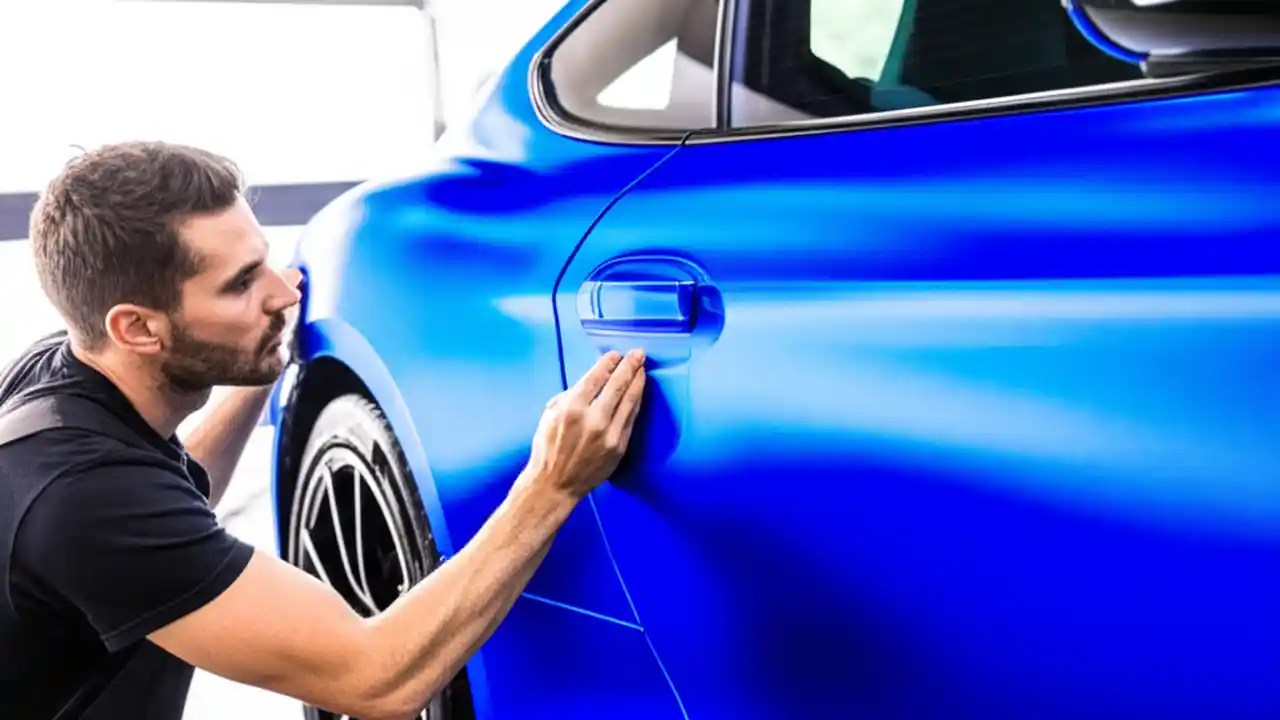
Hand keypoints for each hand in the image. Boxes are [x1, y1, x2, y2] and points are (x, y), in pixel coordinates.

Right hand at [524, 349, 646, 500]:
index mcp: (572, 408)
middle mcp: (593, 419)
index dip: (609, 362)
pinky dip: (636, 402)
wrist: (555, 483)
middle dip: (630, 366)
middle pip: (618, 385)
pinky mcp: (619, 446)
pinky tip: (638, 392)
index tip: (616, 354)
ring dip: (637, 381)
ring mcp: (609, 434)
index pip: (597, 377)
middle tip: (638, 354)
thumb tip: (592, 379)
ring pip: (629, 400)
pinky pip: (631, 418)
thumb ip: (571, 395)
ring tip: (642, 369)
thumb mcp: (549, 414)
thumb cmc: (548, 448)